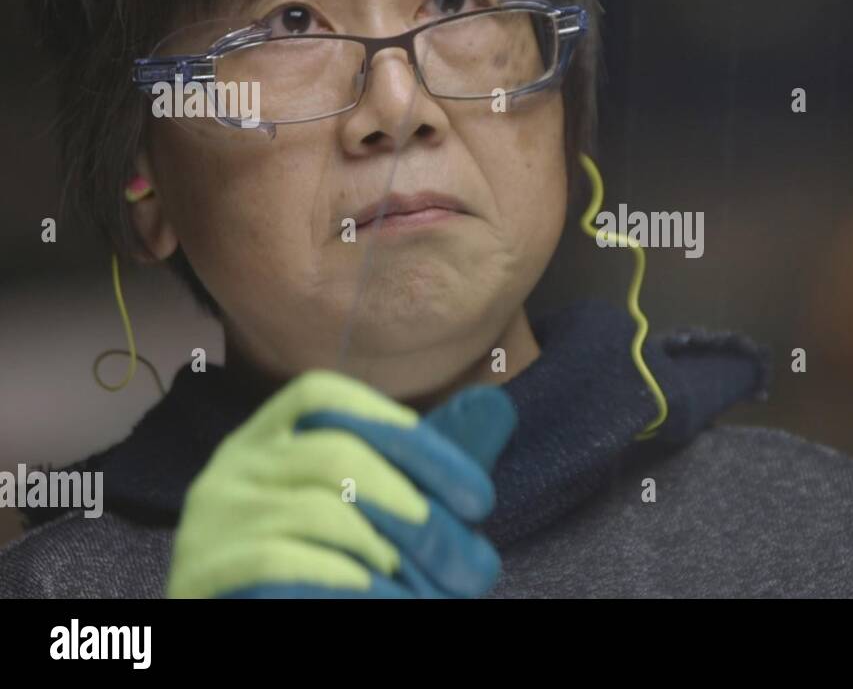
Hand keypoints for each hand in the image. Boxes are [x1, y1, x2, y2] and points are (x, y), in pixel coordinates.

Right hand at [166, 370, 515, 597]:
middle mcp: (230, 465)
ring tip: (399, 571)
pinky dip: (336, 572)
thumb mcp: (362, 506)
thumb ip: (415, 465)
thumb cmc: (312, 564)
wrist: (244, 613)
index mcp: (265, 438)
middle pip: (330, 450)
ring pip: (314, 509)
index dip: (388, 419)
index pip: (319, 393)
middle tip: (441, 529)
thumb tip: (496, 406)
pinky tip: (363, 586)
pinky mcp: (200, 569)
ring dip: (375, 542)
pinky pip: (278, 557)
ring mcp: (211, 517)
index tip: (445, 465)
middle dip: (402, 491)